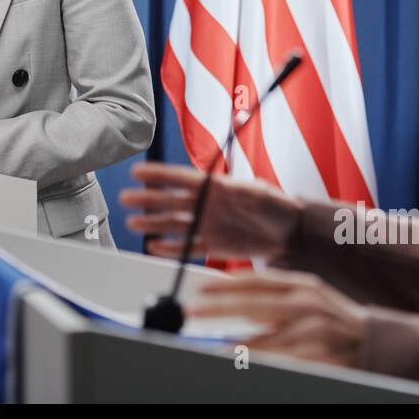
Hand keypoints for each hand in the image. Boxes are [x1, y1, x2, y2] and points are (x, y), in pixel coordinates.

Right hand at [120, 161, 303, 260]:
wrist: (292, 233)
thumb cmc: (279, 207)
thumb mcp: (262, 195)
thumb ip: (240, 192)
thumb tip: (222, 187)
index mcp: (215, 187)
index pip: (182, 179)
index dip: (160, 175)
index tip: (138, 171)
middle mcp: (207, 205)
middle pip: (171, 201)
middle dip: (148, 199)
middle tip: (125, 198)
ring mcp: (209, 225)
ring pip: (174, 225)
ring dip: (154, 224)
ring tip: (132, 224)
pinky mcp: (214, 246)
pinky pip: (188, 247)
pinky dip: (171, 248)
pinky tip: (155, 247)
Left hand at [191, 268, 366, 367]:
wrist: (380, 343)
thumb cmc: (336, 322)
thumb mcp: (310, 301)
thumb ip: (276, 301)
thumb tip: (235, 305)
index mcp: (304, 286)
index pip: (258, 281)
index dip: (226, 285)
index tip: (200, 290)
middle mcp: (308, 304)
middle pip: (255, 304)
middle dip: (220, 308)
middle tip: (193, 311)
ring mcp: (315, 331)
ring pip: (266, 341)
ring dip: (236, 347)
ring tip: (214, 350)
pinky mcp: (321, 357)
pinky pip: (284, 363)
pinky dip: (262, 364)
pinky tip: (245, 365)